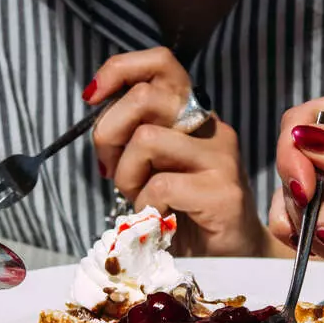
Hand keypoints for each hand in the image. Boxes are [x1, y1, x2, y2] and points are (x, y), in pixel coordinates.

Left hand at [85, 47, 271, 255]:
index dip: (118, 69)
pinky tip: (157, 219)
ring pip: (147, 139)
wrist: (233, 259)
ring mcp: (221, 157)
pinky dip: (145, 206)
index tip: (90, 96)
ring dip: (126, 175)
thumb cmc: (185, 213)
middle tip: (109, 169)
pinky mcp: (223, 192)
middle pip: (144, 97)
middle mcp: (211, 127)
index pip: (160, 64)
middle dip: (108, 133)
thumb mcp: (151, 167)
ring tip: (139, 199)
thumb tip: (96, 116)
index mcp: (193, 115)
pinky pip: (161, 185)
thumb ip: (133, 139)